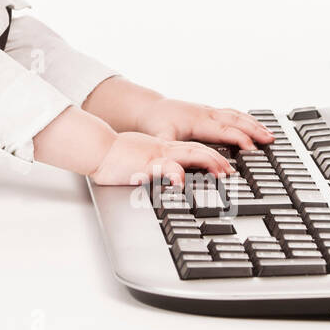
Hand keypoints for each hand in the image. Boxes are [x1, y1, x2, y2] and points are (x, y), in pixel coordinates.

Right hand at [88, 131, 234, 186]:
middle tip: (232, 172)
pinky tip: (182, 181)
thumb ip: (155, 170)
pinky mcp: (145, 163)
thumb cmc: (115, 158)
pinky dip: (175, 173)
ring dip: (208, 162)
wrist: (97, 148)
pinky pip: (164, 167)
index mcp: (163, 149)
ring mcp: (156, 155)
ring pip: (188, 154)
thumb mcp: (141, 163)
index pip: (193, 148)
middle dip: (218, 160)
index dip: (211, 156)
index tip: (224, 167)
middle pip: (197, 150)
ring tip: (221, 173)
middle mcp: (164, 150)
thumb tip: (166, 181)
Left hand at [135, 98, 274, 150]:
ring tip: (269, 135)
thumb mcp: (160, 140)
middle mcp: (206, 113)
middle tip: (270, 141)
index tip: (253, 150)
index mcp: (197, 121)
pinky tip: (254, 126)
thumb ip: (170, 156)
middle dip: (254, 130)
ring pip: (236, 115)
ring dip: (254, 124)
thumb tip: (177, 173)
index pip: (224, 130)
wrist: (146, 107)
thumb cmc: (154, 124)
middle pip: (235, 120)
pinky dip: (246, 120)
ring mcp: (208, 110)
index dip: (239, 139)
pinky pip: (232, 113)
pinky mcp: (209, 110)